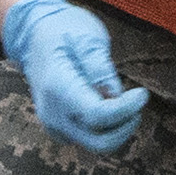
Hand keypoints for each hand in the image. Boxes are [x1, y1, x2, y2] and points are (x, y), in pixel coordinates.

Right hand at [0, 0, 147, 153]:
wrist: (33, 34)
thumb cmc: (62, 30)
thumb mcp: (87, 38)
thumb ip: (101, 70)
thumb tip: (115, 97)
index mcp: (58, 87)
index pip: (97, 115)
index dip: (126, 109)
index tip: (142, 93)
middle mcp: (52, 113)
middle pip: (99, 141)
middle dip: (124, 126)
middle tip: (136, 101)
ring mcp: (53, 124)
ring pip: (96, 144)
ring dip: (116, 128)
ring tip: (123, 100)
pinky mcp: (58, 129)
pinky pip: (87, 139)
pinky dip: (104, 128)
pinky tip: (106, 104)